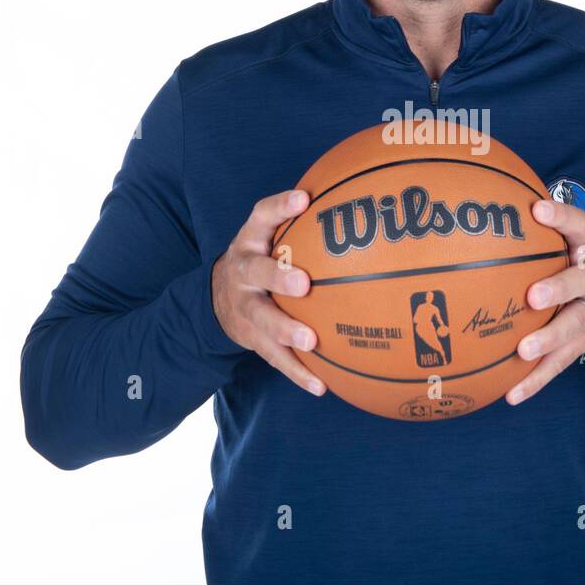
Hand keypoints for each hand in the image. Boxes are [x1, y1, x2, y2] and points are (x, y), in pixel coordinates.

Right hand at [210, 188, 324, 396]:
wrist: (218, 297)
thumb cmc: (265, 258)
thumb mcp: (272, 234)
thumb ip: (307, 220)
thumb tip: (366, 199)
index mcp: (251, 240)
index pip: (261, 215)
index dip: (279, 207)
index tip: (303, 200)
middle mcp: (243, 271)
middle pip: (256, 271)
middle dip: (278, 277)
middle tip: (303, 283)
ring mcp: (244, 307)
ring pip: (261, 319)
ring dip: (285, 330)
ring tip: (310, 340)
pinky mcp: (251, 338)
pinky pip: (274, 357)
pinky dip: (298, 372)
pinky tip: (322, 386)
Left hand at [506, 197, 584, 404]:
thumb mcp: (582, 236)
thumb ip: (549, 222)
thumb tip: (497, 195)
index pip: (579, 225)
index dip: (561, 217)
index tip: (538, 209)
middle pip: (580, 283)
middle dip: (557, 289)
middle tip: (533, 296)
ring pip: (572, 327)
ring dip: (548, 339)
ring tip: (523, 351)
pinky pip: (559, 364)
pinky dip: (536, 381)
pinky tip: (510, 394)